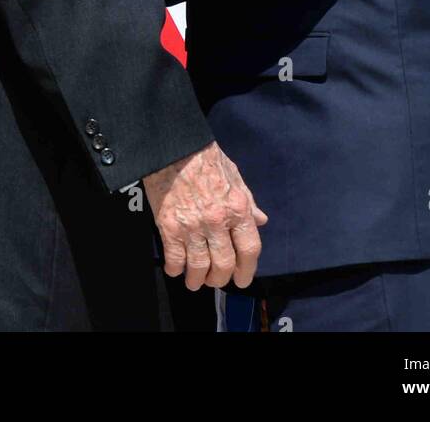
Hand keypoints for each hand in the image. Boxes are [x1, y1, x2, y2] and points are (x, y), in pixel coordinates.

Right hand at [143, 142, 266, 290]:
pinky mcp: (169, 227)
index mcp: (237, 208)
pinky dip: (176, 269)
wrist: (173, 148)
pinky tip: (176, 268)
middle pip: (224, 265)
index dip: (247, 270)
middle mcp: (217, 221)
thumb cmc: (206, 158)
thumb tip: (260, 221)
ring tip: (195, 281)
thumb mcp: (235, 176)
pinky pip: (175, 259)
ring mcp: (192, 226)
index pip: (249, 249)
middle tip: (215, 280)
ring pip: (199, 267)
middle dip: (220, 278)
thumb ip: (248, 201)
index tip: (242, 279)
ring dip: (198, 280)